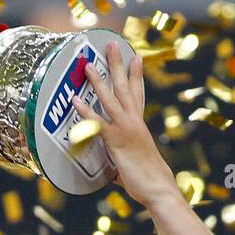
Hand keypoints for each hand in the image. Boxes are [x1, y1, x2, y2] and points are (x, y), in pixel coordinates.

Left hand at [72, 41, 175, 205]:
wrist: (159, 188)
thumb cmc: (149, 180)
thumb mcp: (134, 163)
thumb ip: (122, 160)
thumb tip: (114, 171)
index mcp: (139, 124)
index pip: (138, 94)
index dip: (136, 75)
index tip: (135, 57)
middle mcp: (134, 122)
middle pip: (126, 87)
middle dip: (118, 65)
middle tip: (113, 45)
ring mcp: (126, 129)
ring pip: (111, 99)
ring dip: (98, 80)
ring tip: (87, 65)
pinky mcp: (117, 141)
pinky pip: (98, 122)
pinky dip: (86, 111)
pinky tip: (76, 101)